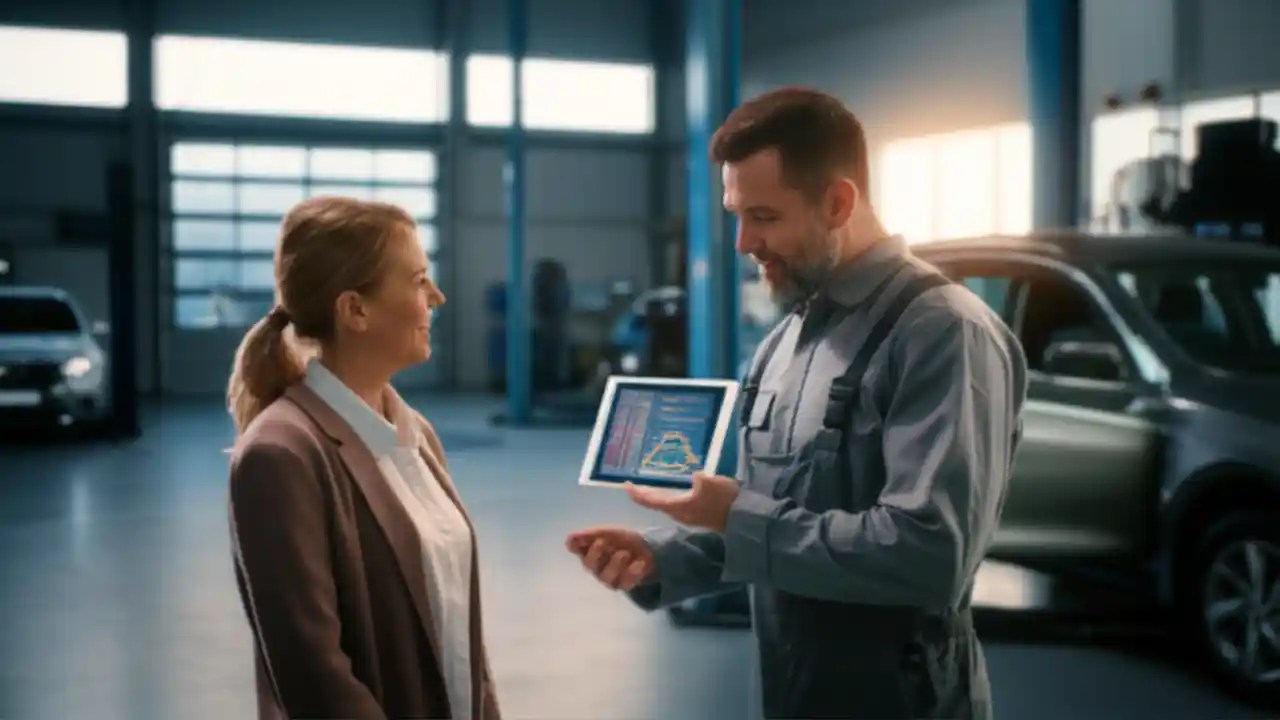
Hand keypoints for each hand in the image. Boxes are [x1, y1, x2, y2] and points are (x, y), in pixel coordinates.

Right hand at [565, 526, 655, 591]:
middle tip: (602, 542)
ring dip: (615, 564)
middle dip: (595, 553)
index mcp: (588, 549)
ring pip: (606, 576)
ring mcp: (608, 578)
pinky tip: (640, 563)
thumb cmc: (622, 540)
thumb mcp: (608, 532)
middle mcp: (595, 566)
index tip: (583, 537)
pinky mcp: (623, 585)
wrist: (646, 549)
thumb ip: (590, 536)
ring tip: (625, 553)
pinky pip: (625, 583)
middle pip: (589, 564)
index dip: (577, 543)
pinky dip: (633, 573)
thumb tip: (570, 538)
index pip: (575, 548)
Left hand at [625, 471, 739, 532]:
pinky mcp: (699, 515)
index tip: (626, 486)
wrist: (743, 519)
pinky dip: (669, 499)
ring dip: (656, 498)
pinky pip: (677, 506)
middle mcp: (680, 514)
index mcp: (678, 507)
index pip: (651, 501)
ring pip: (667, 506)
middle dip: (645, 496)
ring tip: (650, 488)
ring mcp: (690, 516)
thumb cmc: (726, 501)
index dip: (638, 494)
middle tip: (635, 486)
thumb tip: (695, 476)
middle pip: (656, 504)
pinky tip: (674, 493)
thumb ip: (702, 481)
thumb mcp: (714, 485)